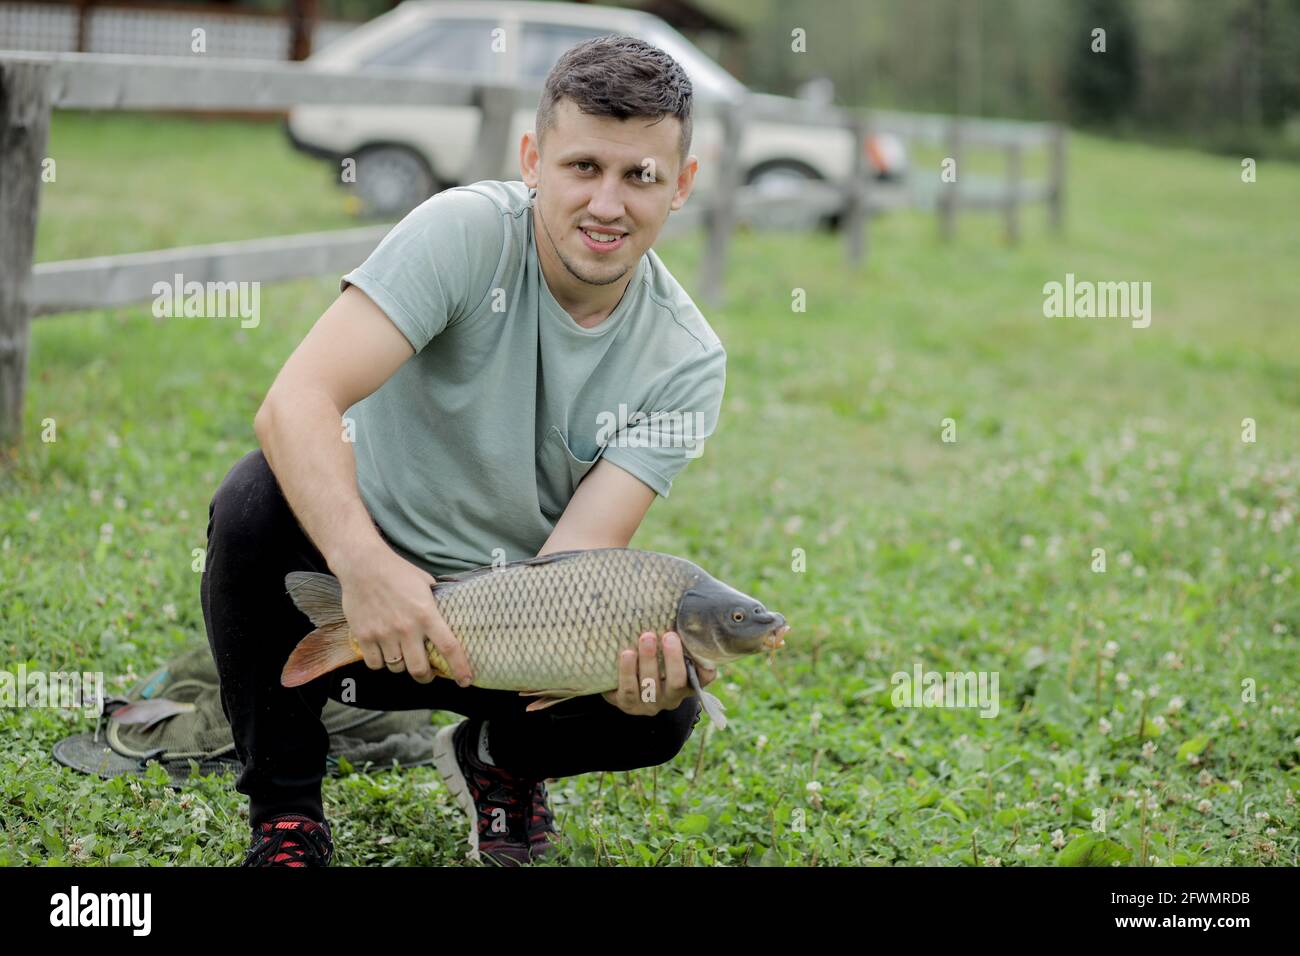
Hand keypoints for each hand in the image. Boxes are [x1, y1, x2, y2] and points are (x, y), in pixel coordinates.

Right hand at [333, 542, 472, 685]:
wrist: (362, 565)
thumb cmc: (397, 571)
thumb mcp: (426, 582)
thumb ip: (438, 601)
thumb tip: (452, 611)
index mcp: (426, 614)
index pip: (449, 647)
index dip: (460, 668)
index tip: (466, 680)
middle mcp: (406, 628)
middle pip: (419, 669)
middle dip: (426, 676)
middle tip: (427, 673)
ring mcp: (383, 634)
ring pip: (397, 669)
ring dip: (402, 666)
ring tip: (402, 655)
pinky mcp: (364, 636)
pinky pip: (375, 664)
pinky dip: (380, 663)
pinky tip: (383, 652)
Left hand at [601, 631, 716, 716]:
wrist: (623, 685)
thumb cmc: (652, 659)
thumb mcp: (666, 652)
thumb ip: (676, 636)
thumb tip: (682, 598)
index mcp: (686, 684)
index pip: (703, 678)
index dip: (706, 669)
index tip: (702, 649)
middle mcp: (671, 697)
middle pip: (677, 682)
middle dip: (673, 659)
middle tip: (669, 635)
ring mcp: (649, 703)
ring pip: (650, 685)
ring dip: (648, 661)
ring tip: (646, 637)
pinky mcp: (627, 704)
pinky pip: (627, 691)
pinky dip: (626, 671)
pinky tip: (626, 654)